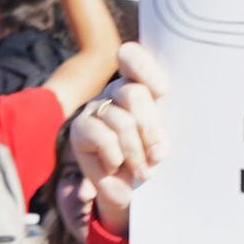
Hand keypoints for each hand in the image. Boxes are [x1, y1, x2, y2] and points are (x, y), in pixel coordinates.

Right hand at [70, 42, 171, 228]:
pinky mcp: (80, 128)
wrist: (126, 186)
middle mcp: (114, 91)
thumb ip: (162, 136)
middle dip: (150, 130)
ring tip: (142, 171)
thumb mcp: (162, 143)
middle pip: (134, 94)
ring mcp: (95, 108)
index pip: (131, 57)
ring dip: (136, 153)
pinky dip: (115, 158)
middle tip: (157, 156)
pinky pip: (104, 138)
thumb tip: (156, 152)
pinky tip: (116, 167)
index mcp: (138, 85)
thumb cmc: (149, 158)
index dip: (144, 68)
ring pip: (122, 122)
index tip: (163, 91)